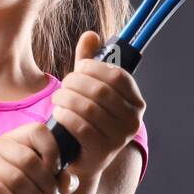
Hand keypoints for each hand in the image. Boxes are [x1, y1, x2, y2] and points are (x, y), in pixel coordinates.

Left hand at [50, 30, 146, 181]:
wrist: (83, 158)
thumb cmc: (87, 118)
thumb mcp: (88, 88)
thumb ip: (89, 62)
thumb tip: (90, 35)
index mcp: (136, 102)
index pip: (118, 76)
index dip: (96, 68)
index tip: (80, 68)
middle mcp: (133, 121)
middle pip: (101, 91)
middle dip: (76, 83)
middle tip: (63, 85)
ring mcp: (119, 138)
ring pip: (89, 108)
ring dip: (67, 99)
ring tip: (57, 99)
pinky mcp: (102, 152)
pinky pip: (81, 127)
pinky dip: (66, 116)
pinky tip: (58, 114)